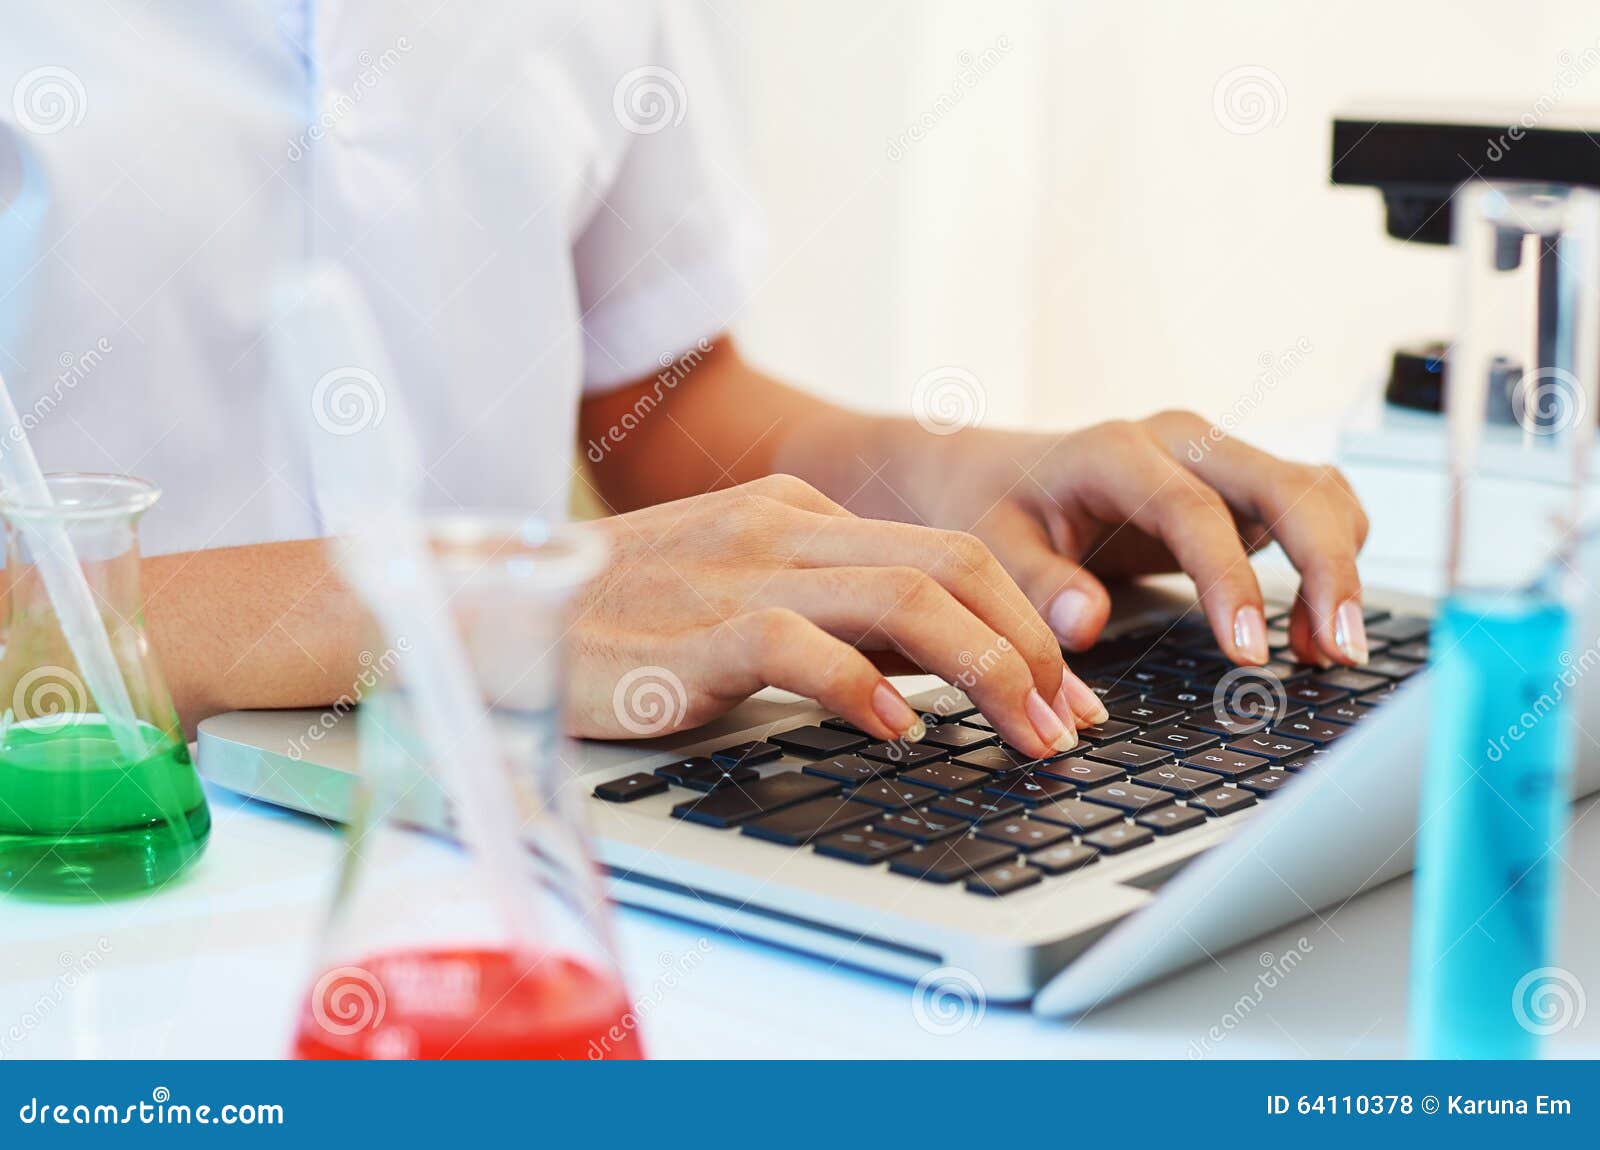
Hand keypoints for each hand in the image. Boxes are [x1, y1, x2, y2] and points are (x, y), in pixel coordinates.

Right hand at [566, 475, 1108, 753]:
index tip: (1065, 694)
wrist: (492, 604)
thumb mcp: (741, 591)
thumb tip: (935, 668)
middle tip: (1073, 724)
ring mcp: (740, 573)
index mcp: (800, 514)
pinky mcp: (695, 632)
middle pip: (954, 565)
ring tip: (1026, 737)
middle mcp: (783, 530)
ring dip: (988, 673)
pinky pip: (805, 649)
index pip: (950, 552)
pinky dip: (867, 691)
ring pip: (905, 599)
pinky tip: (900, 735)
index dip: (1025, 624)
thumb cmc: (622, 616)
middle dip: (1033, 648)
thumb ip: (831, 613)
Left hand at [876, 411, 1370, 667]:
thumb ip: (1037, 585)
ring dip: (1338, 566)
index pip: (1195, 509)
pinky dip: (1326, 564)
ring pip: (1315, 491)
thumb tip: (1088, 624)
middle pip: (1286, 485)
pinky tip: (1307, 632)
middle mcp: (1181, 441)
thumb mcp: (991, 547)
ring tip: (1325, 651)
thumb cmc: (994, 509)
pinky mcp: (1237, 486)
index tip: (1249, 652)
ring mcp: (1216, 458)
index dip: (1230, 580)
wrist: (997, 474)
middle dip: (1327, 567)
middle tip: (1340, 652)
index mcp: (1116, 451)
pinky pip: (1308, 510)